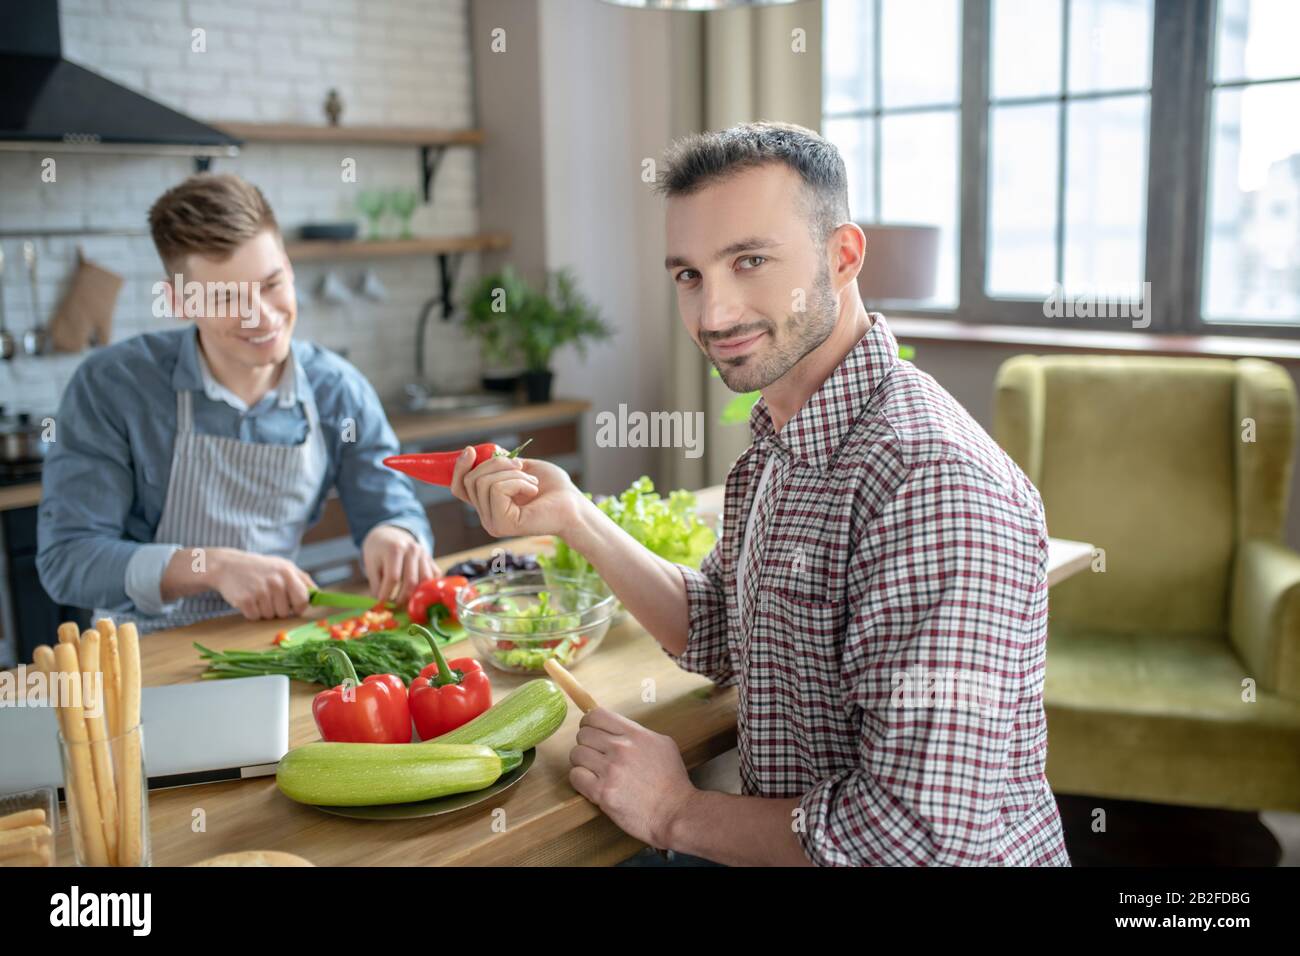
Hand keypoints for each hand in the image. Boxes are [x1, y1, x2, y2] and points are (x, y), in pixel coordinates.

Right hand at [208, 548, 315, 620]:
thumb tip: (318, 595)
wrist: (227, 565)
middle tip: (269, 597)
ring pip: (270, 616)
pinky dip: (252, 612)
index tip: (293, 607)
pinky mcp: (245, 600)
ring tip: (257, 596)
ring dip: (264, 611)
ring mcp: (259, 591)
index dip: (299, 607)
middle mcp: (275, 581)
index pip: (303, 599)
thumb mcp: (284, 566)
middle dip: (279, 609)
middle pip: (285, 612)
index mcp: (287, 572)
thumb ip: (303, 579)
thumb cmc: (260, 568)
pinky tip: (248, 599)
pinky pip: (255, 617)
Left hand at [362, 524, 438, 605]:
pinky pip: (435, 578)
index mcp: (395, 548)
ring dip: (416, 596)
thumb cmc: (378, 552)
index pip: (393, 578)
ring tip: (405, 604)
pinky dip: (428, 588)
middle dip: (402, 599)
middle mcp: (413, 549)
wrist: (390, 535)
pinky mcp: (431, 560)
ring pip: (426, 581)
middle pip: (411, 581)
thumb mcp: (371, 565)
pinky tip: (417, 594)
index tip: (381, 604)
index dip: (387, 594)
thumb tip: (381, 606)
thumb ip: (376, 585)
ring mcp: (424, 554)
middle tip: (394, 608)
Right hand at [450, 447, 584, 539]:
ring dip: (512, 473)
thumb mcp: (524, 468)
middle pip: (471, 480)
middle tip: (521, 466)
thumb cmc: (554, 489)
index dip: (460, 468)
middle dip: (496, 464)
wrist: (574, 505)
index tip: (471, 450)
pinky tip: (532, 490)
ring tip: (532, 482)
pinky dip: (517, 482)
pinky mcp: (502, 525)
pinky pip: (497, 490)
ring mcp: (493, 523)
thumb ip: (502, 463)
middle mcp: (487, 517)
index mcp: (490, 505)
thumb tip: (484, 453)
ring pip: (483, 483)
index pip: (460, 488)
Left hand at [567, 707, 696, 848]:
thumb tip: (619, 732)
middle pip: (583, 734)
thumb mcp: (663, 745)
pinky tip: (591, 785)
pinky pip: (576, 776)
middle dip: (586, 744)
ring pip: (576, 754)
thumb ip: (639, 735)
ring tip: (593, 772)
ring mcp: (610, 770)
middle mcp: (620, 748)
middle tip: (594, 756)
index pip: (596, 716)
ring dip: (582, 763)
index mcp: (635, 734)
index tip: (591, 732)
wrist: (676, 812)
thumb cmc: (672, 782)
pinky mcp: (602, 792)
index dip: (589, 723)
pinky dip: (580, 780)